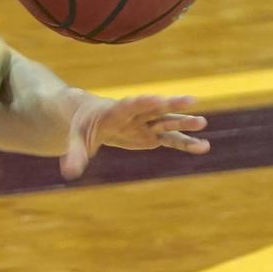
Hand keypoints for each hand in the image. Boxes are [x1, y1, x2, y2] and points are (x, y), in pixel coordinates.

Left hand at [60, 92, 210, 179]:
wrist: (90, 116)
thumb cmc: (83, 126)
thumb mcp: (76, 139)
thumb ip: (76, 154)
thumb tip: (69, 172)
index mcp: (114, 111)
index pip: (129, 105)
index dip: (142, 103)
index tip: (157, 98)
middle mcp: (135, 114)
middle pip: (154, 108)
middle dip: (170, 105)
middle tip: (190, 100)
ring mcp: (146, 123)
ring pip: (167, 122)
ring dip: (183, 122)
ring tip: (202, 123)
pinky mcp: (153, 134)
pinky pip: (171, 139)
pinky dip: (186, 143)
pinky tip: (203, 147)